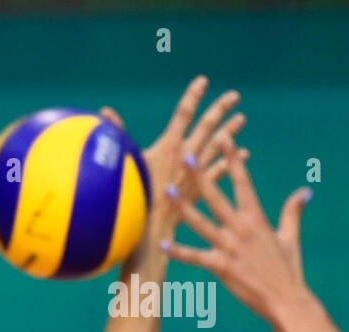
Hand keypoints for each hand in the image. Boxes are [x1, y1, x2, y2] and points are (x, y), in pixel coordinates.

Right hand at [101, 76, 244, 247]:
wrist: (149, 233)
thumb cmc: (131, 200)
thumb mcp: (123, 164)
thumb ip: (117, 134)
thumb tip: (104, 112)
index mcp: (169, 148)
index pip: (184, 114)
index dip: (193, 96)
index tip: (203, 81)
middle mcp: (187, 158)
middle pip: (207, 127)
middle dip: (220, 109)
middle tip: (234, 96)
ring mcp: (197, 174)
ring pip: (219, 147)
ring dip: (230, 132)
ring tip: (242, 119)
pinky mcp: (202, 191)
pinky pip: (221, 172)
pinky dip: (232, 161)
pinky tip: (244, 154)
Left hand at [165, 138, 314, 322]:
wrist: (286, 300)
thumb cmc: (287, 270)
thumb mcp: (290, 237)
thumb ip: (293, 212)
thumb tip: (304, 191)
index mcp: (257, 218)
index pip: (243, 182)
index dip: (232, 160)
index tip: (223, 140)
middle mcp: (242, 228)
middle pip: (217, 197)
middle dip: (200, 176)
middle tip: (185, 157)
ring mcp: (230, 247)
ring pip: (201, 222)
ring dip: (182, 207)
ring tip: (166, 192)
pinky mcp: (221, 266)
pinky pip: (195, 256)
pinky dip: (177, 251)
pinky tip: (161, 244)